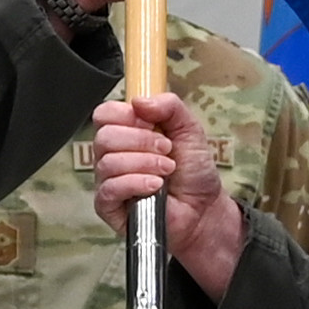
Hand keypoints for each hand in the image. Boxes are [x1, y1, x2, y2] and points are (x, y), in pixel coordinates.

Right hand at [91, 96, 246, 298]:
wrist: (204, 208)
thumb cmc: (193, 171)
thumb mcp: (189, 129)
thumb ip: (169, 106)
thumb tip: (138, 100)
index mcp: (125, 132)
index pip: (104, 113)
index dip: (127, 116)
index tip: (152, 125)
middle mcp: (111, 154)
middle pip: (105, 136)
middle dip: (141, 141)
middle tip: (167, 150)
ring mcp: (108, 180)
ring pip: (108, 162)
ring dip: (144, 163)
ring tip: (166, 170)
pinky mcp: (108, 206)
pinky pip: (109, 189)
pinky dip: (135, 183)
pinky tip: (155, 186)